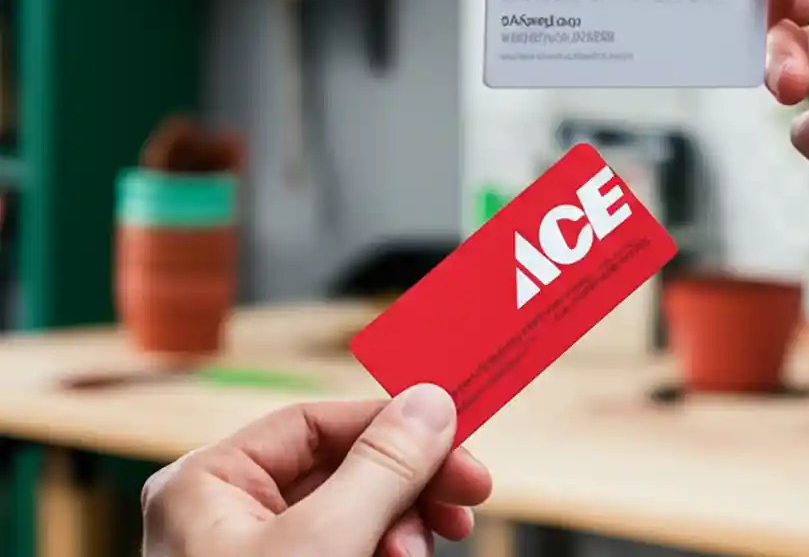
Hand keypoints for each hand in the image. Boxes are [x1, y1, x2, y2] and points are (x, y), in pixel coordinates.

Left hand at [142, 385, 490, 556]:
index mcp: (206, 486)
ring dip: (401, 529)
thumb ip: (382, 467)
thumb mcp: (327, 544)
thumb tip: (431, 400)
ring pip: (353, 513)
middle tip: (469, 497)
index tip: (459, 438)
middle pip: (341, 468)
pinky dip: (385, 555)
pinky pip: (349, 551)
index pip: (316, 424)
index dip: (392, 425)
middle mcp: (226, 516)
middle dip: (406, 487)